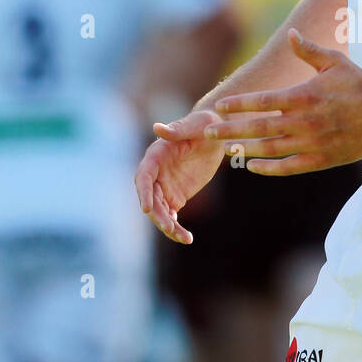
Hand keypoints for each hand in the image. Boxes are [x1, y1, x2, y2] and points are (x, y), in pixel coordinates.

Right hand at [134, 108, 226, 242]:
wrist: (217, 134)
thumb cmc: (205, 123)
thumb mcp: (196, 124)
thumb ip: (177, 129)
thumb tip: (157, 127)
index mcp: (156, 155)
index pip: (144, 176)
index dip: (144, 192)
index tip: (146, 208)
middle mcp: (156, 173)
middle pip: (151, 198)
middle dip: (157, 215)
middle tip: (169, 228)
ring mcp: (165, 187)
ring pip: (160, 211)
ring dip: (167, 225)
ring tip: (183, 237)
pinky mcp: (176, 196)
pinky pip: (172, 216)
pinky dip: (176, 228)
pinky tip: (186, 238)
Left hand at [206, 29, 361, 174]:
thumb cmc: (359, 82)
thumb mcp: (334, 61)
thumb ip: (308, 51)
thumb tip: (290, 34)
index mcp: (303, 96)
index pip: (262, 102)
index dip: (238, 105)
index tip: (219, 107)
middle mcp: (304, 121)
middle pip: (259, 128)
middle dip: (231, 130)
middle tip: (209, 133)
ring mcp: (313, 143)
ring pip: (271, 149)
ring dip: (245, 149)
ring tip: (226, 149)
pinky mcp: (322, 159)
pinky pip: (289, 167)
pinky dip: (269, 168)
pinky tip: (252, 166)